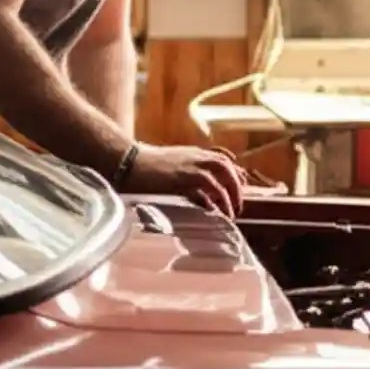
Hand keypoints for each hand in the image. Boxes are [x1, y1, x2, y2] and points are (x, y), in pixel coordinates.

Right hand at [121, 143, 247, 216]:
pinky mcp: (183, 179)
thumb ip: (187, 172)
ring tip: (232, 214)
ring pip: (220, 177)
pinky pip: (206, 190)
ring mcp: (190, 166)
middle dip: (236, 185)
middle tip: (238, 205)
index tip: (241, 187)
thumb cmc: (145, 167)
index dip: (234, 172)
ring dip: (229, 195)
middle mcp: (195, 157)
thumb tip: (200, 189)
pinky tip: (216, 214)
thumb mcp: (172, 165)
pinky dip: (214, 202)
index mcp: (193, 153)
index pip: (222, 158)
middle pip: (225, 166)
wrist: (128, 163)